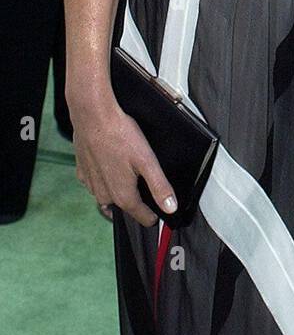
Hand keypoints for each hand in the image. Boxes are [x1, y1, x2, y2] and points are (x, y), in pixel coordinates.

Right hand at [70, 91, 176, 227]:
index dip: (153, 216)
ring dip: (119, 192)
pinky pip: (96, 183)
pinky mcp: (82, 172)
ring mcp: (91, 185)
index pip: (141, 217)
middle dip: (136, 204)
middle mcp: (104, 195)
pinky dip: (104, 180)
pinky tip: (111, 167)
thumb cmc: (120, 135)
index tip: (159, 215)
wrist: (92, 117)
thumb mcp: (147, 161)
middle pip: (125, 208)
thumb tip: (171, 208)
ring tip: (130, 180)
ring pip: (108, 197)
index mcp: (122, 196)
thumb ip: (160, 186)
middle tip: (146, 194)